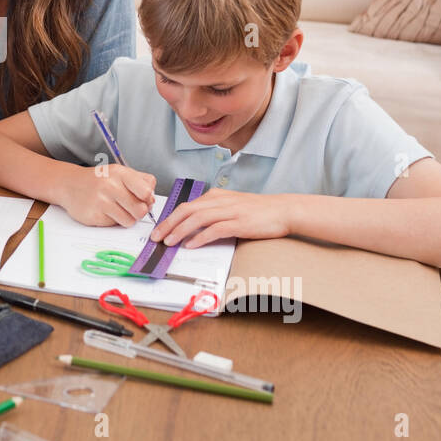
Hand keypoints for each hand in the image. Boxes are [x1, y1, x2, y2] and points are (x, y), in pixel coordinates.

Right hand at [58, 164, 156, 226]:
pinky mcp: (94, 216)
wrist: (70, 185)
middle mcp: (110, 186)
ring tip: (118, 209)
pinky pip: (115, 225)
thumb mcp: (120, 173)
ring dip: (127, 218)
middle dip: (139, 211)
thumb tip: (152, 199)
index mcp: (120, 173)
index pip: (146, 190)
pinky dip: (113, 221)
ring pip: (130, 221)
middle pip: (140, 210)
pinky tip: (105, 212)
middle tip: (131, 207)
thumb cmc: (99, 180)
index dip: (148, 198)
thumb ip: (140, 182)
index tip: (143, 198)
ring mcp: (101, 202)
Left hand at [150, 189, 292, 247]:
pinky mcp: (239, 223)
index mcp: (215, 196)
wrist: (283, 210)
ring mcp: (229, 211)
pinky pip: (214, 229)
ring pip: (197, 218)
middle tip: (156, 237)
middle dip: (168, 224)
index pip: (186, 205)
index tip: (159, 230)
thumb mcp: (231, 205)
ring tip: (169, 242)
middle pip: (186, 210)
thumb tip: (194, 226)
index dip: (170, 218)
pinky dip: (200, 237)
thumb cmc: (258, 210)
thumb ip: (214, 212)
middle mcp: (219, 201)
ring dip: (180, 231)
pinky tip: (191, 244)